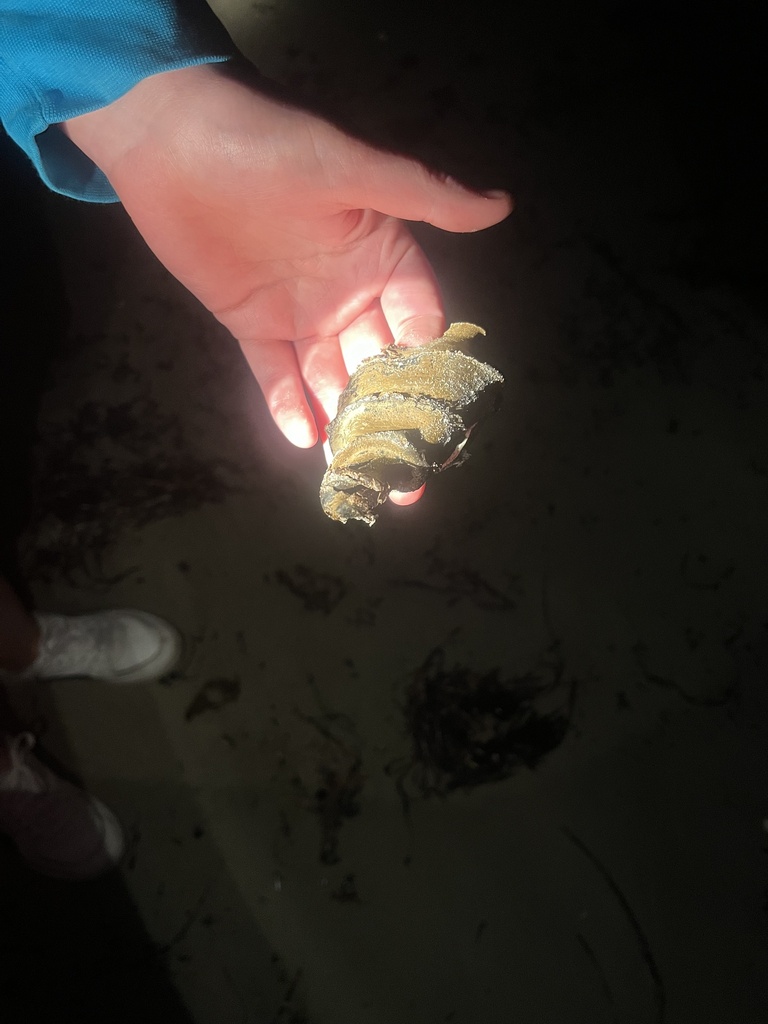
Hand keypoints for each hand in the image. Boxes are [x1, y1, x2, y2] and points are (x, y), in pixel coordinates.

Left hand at [63, 63, 511, 455]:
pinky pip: (276, 375)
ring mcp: (301, 311)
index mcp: (381, 254)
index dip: (432, 366)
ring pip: (332, 378)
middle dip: (395, 416)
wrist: (171, 139)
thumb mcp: (350, 167)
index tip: (444, 414)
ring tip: (360, 472)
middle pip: (380, 364)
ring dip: (345, 423)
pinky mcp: (252, 324)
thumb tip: (501, 207)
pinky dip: (289, 406)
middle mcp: (348, 289)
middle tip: (409, 473)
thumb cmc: (267, 144)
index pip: (420, 321)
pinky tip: (303, 442)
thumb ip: (422, 195)